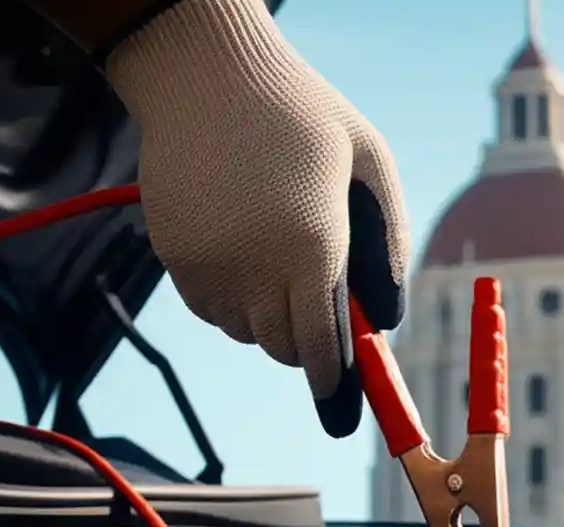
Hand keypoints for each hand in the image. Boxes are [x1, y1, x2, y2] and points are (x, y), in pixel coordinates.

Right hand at [104, 0, 408, 436]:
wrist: (207, 74)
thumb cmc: (305, 116)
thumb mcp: (372, 166)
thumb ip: (390, 246)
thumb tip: (386, 320)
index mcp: (311, 246)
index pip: (322, 346)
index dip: (336, 385)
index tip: (343, 415)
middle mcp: (252, 266)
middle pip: (284, 348)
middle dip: (309, 341)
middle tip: (323, 298)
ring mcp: (205, 265)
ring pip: (247, 332)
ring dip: (271, 317)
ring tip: (283, 252)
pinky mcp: (173, 257)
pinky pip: (211, 309)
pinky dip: (234, 298)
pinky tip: (246, 246)